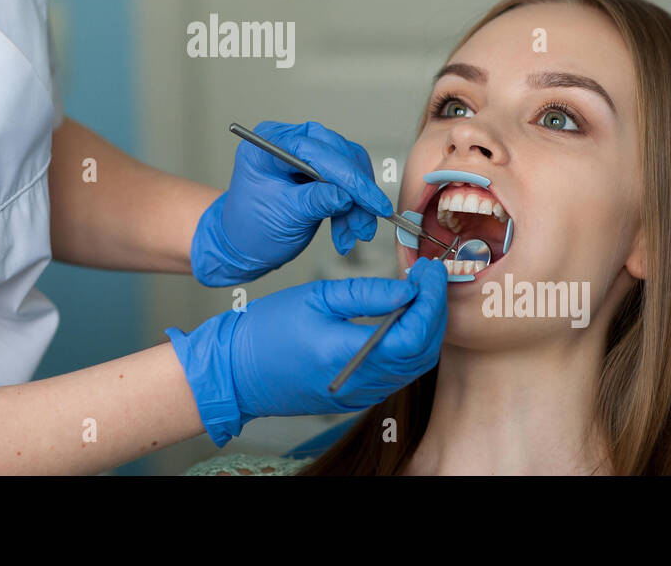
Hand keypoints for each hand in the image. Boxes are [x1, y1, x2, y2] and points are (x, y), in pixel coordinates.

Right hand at [166, 258, 448, 446]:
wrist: (237, 371)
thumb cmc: (268, 330)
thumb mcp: (316, 296)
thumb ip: (366, 293)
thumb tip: (407, 289)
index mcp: (348, 354)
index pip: (413, 333)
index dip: (430, 300)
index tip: (430, 271)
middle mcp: (360, 382)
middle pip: (421, 353)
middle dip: (434, 312)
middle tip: (429, 278)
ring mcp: (358, 395)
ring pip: (413, 366)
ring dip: (424, 330)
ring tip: (419, 295)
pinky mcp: (354, 398)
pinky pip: (395, 374)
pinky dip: (408, 347)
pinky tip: (401, 320)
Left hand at [190, 120, 393, 285]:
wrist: (243, 245)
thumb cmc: (250, 228)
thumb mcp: (284, 217)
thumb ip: (316, 202)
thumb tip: (347, 195)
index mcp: (268, 145)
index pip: (316, 150)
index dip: (348, 176)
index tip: (371, 200)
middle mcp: (287, 142)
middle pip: (337, 154)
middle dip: (356, 193)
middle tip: (364, 225)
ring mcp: (304, 154)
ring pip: (348, 168)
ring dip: (357, 205)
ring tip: (354, 234)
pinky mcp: (317, 170)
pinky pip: (346, 181)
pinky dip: (352, 208)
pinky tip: (347, 232)